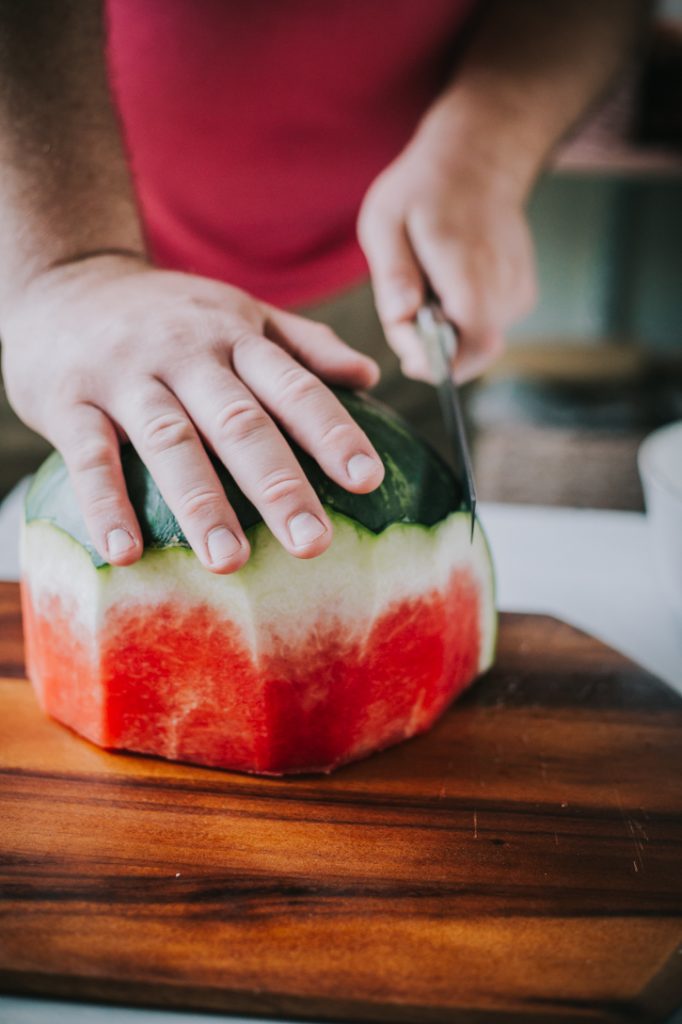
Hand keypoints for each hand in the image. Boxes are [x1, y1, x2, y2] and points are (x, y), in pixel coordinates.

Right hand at [1, 254, 382, 570]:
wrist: (66, 280)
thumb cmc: (170, 314)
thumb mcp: (239, 313)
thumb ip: (301, 344)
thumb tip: (370, 373)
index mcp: (235, 337)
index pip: (293, 387)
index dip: (332, 432)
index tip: (368, 480)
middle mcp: (186, 354)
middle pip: (238, 421)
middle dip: (278, 483)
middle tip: (312, 543)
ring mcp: (125, 377)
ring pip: (169, 441)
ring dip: (200, 503)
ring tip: (229, 562)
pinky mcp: (70, 401)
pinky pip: (89, 456)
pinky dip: (105, 504)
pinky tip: (126, 552)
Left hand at [358, 125, 536, 382]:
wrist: (479, 157)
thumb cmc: (423, 189)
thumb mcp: (386, 221)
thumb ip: (393, 275)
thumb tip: (401, 317)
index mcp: (471, 275)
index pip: (464, 352)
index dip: (430, 360)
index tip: (404, 334)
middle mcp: (505, 291)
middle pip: (468, 355)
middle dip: (431, 347)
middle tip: (408, 305)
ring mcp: (519, 296)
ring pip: (475, 345)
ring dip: (444, 330)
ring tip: (428, 281)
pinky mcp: (522, 297)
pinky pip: (484, 328)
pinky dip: (460, 317)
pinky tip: (448, 280)